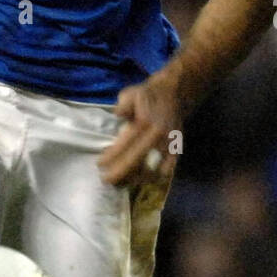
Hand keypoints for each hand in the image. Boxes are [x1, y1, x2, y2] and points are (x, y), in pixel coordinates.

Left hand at [98, 73, 181, 187]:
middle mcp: (158, 136)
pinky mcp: (176, 150)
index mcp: (145, 123)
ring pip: (151, 169)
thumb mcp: (131, 93)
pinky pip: (166, 169)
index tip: (99, 165)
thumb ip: (123, 105)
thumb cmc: (148, 96)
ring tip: (121, 182)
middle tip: (106, 180)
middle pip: (136, 161)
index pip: (125, 146)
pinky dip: (153, 177)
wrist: (175, 95)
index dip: (111, 158)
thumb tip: (117, 116)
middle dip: (119, 174)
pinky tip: (141, 180)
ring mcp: (169, 145)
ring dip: (135, 179)